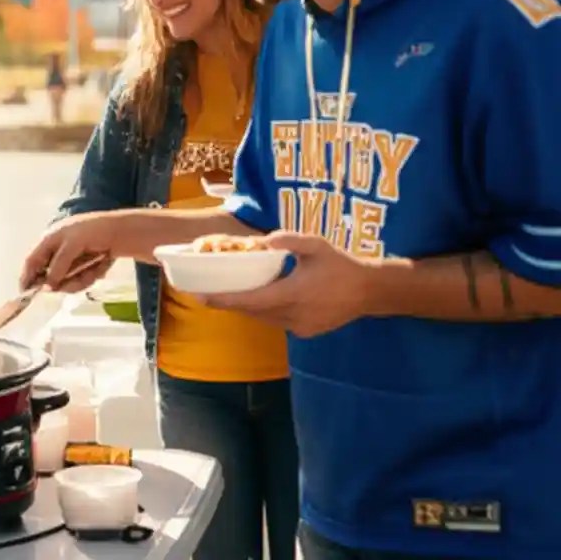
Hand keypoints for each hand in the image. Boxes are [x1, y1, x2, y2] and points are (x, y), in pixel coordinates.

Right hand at [20, 213, 125, 292]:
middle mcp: (58, 252)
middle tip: (76, 281)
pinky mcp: (84, 268)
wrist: (120, 231)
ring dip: (80, 279)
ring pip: (68, 282)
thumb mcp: (71, 245)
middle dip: (64, 281)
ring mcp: (71, 261)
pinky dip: (91, 276)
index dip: (27, 277)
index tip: (25, 293)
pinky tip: (101, 265)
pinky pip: (81, 280)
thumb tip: (47, 287)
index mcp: (49, 241)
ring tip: (94, 268)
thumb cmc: (92, 230)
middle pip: (51, 277)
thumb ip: (58, 266)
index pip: (31, 262)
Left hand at [197, 231, 371, 337]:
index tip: (202, 297)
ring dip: (247, 309)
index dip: (225, 300)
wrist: (370, 291)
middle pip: (252, 312)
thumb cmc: (341, 264)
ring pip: (264, 320)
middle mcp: (293, 315)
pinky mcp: (306, 332)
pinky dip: (265, 314)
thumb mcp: (318, 246)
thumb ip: (292, 241)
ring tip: (228, 296)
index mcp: (293, 294)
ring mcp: (300, 327)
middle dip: (230, 304)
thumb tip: (266, 240)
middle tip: (207, 294)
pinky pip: (277, 323)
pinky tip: (260, 302)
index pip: (251, 300)